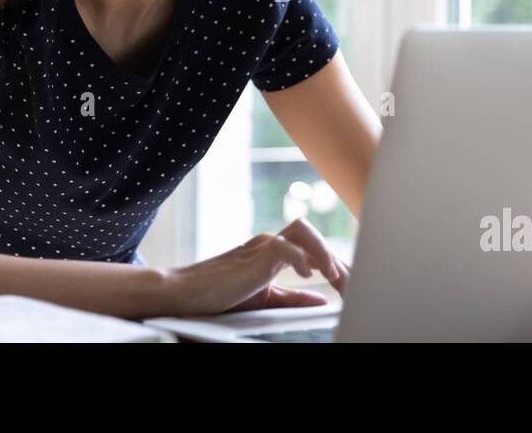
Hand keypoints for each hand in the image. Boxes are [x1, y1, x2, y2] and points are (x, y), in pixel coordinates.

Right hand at [164, 218, 350, 315]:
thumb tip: (320, 299)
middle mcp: (269, 243)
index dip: (333, 264)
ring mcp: (260, 247)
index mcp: (272, 252)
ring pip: (302, 232)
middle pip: (311, 234)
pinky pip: (284, 248)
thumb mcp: (263, 299)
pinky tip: (309, 277)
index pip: (311, 247)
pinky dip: (301, 260)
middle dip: (335, 257)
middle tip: (348, 284)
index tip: (349, 286)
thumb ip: (291, 298)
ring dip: (323, 253)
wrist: (182, 295)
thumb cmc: (216, 296)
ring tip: (335, 277)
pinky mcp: (253, 256)